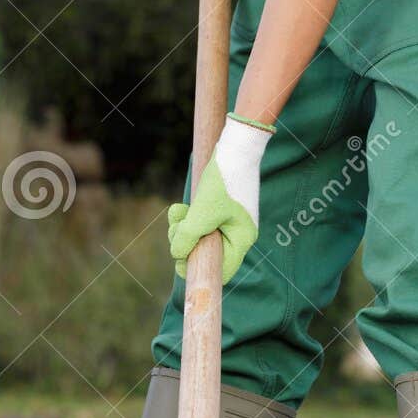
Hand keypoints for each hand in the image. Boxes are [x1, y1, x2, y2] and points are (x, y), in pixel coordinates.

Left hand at [168, 114, 273, 283]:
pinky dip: (186, 217)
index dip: (199, 269)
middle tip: (177, 227)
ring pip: (198, 236)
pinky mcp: (217, 209)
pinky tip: (180, 207)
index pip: (222, 270)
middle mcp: (236, 233)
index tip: (180, 260)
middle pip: (205, 252)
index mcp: (241, 239)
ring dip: (181, 227)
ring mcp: (227, 221)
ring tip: (178, 212)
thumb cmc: (224, 180)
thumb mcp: (204, 211)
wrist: (234, 147)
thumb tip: (177, 254)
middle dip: (185, 242)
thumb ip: (189, 236)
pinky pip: (197, 222)